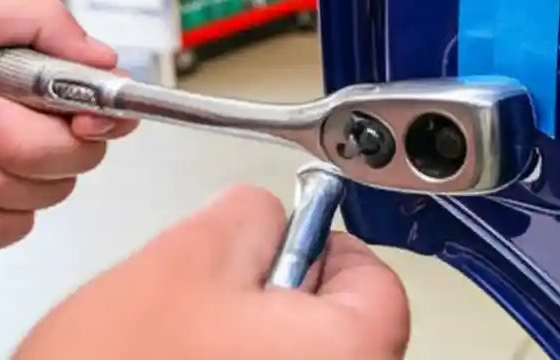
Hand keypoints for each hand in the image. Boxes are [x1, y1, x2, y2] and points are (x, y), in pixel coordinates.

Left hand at [0, 0, 136, 270]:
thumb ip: (38, 19)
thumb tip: (105, 55)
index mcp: (10, 64)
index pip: (96, 88)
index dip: (103, 106)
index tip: (84, 114)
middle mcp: (9, 116)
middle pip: (81, 148)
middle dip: (20, 141)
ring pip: (47, 193)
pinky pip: (9, 231)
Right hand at [17, 185, 409, 359]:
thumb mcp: (187, 256)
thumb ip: (248, 214)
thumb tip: (268, 214)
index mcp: (350, 352)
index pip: (375, 279)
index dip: (321, 246)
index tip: (281, 242)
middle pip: (335, 326)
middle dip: (277, 298)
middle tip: (216, 300)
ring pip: (291, 358)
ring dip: (248, 343)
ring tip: (184, 345)